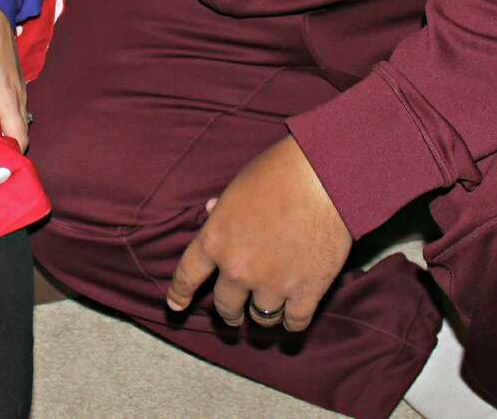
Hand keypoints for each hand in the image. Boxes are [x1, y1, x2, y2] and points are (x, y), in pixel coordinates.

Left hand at [0, 4, 29, 151]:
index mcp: (6, 92)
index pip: (19, 133)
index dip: (11, 152)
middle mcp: (18, 92)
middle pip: (18, 129)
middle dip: (4, 145)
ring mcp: (19, 85)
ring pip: (15, 117)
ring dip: (2, 130)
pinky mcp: (14, 79)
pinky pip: (12, 106)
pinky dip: (1, 115)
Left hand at [166, 135, 350, 331]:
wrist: (321, 179)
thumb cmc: (276, 174)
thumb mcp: (237, 188)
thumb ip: (223, 209)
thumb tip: (212, 210)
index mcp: (215, 240)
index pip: (188, 275)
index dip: (180, 293)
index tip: (176, 306)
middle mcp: (237, 268)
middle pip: (225, 306)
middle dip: (228, 312)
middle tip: (233, 314)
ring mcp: (271, 284)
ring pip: (260, 318)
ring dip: (262, 313)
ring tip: (266, 309)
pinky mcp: (306, 293)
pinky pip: (294, 322)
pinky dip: (291, 322)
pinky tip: (291, 317)